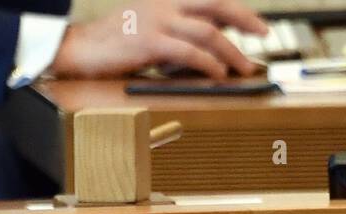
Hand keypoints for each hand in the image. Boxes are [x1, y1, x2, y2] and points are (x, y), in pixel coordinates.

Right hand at [50, 0, 267, 80]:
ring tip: (246, 67)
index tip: (258, 23)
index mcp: (167, 0)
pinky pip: (188, 52)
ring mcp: (156, 22)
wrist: (80, 49)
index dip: (238, 9)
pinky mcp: (148, 42)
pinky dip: (208, 63)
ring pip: (207, 32)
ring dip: (232, 51)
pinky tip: (219, 74)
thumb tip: (217, 44)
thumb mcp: (153, 28)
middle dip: (245, 18)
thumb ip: (182, 32)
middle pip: (216, 4)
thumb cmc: (118, 44)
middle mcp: (164, 5)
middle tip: (265, 33)